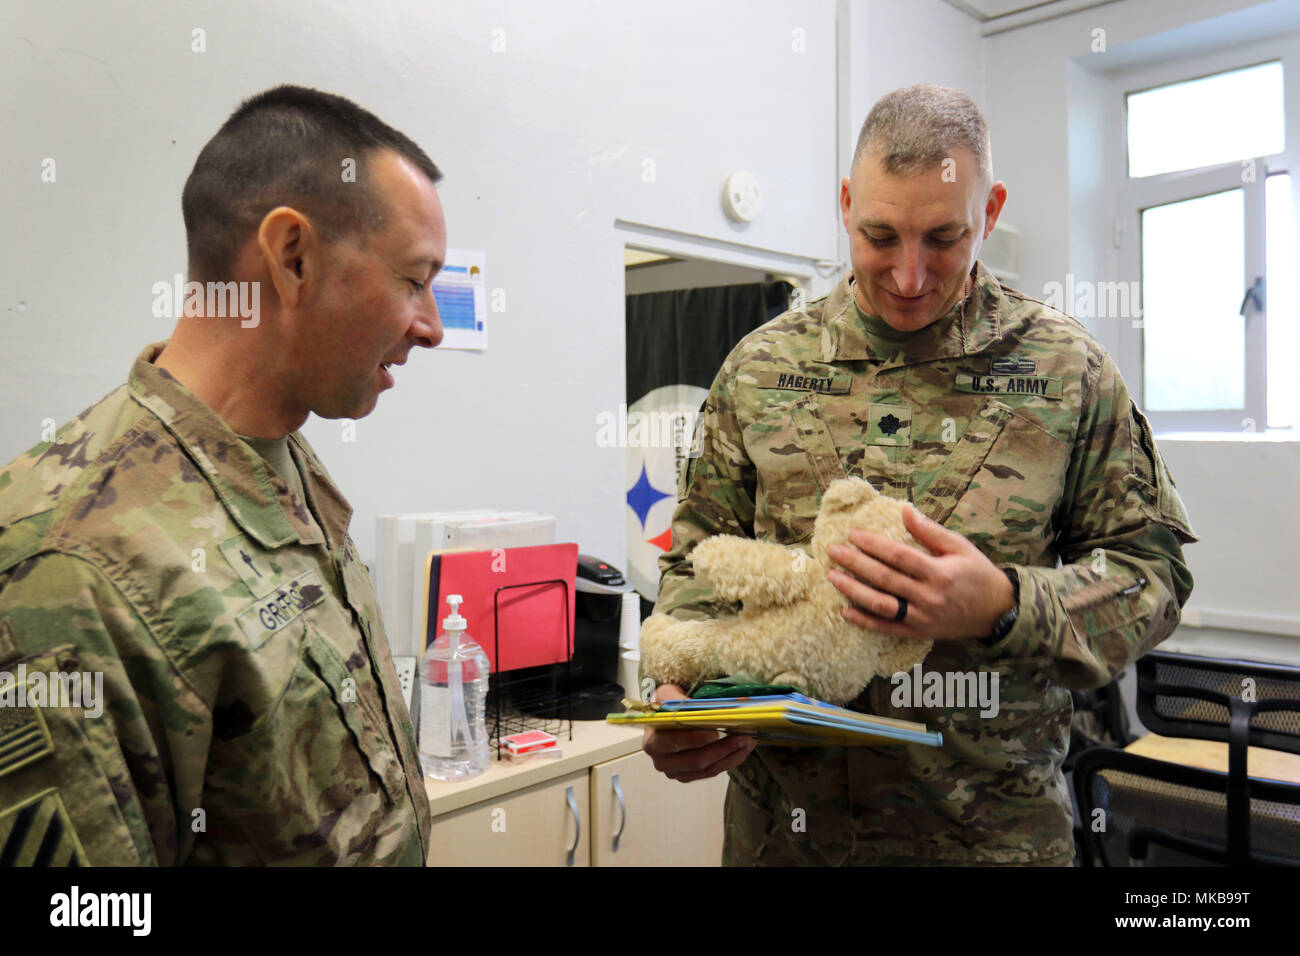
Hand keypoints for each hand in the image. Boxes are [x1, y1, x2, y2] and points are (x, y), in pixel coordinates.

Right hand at [641, 683, 756, 781]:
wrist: (664, 719)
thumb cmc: (667, 706)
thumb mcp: (667, 695)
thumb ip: (679, 699)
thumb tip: (706, 706)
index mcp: (652, 741)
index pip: (673, 742)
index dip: (694, 739)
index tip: (715, 733)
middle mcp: (661, 761)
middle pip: (695, 760)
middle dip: (722, 748)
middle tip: (744, 737)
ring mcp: (675, 772)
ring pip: (707, 769)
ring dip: (731, 756)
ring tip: (749, 742)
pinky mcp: (688, 776)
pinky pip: (712, 772)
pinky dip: (729, 761)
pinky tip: (742, 750)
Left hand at [825, 504, 1014, 640]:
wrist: (997, 612)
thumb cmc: (978, 573)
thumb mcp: (960, 546)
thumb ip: (931, 531)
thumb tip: (904, 511)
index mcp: (940, 572)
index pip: (899, 556)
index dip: (874, 545)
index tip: (853, 534)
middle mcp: (929, 597)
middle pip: (885, 579)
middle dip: (855, 564)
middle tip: (833, 552)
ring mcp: (923, 618)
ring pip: (881, 605)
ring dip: (853, 592)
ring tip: (832, 578)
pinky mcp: (919, 633)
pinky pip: (887, 629)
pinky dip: (865, 622)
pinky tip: (845, 611)